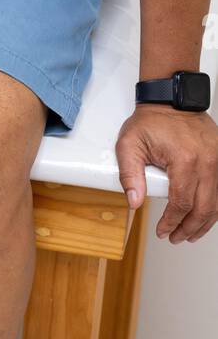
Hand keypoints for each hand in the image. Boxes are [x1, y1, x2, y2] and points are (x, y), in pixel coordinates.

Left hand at [116, 105, 217, 242]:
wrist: (171, 100)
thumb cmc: (152, 121)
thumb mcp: (129, 145)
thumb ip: (129, 175)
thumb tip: (134, 202)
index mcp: (184, 160)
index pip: (181, 203)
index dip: (172, 222)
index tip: (162, 231)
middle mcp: (207, 161)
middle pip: (203, 208)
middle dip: (189, 228)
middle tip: (176, 238)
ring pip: (217, 202)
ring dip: (205, 222)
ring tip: (190, 233)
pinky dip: (214, 206)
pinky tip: (205, 215)